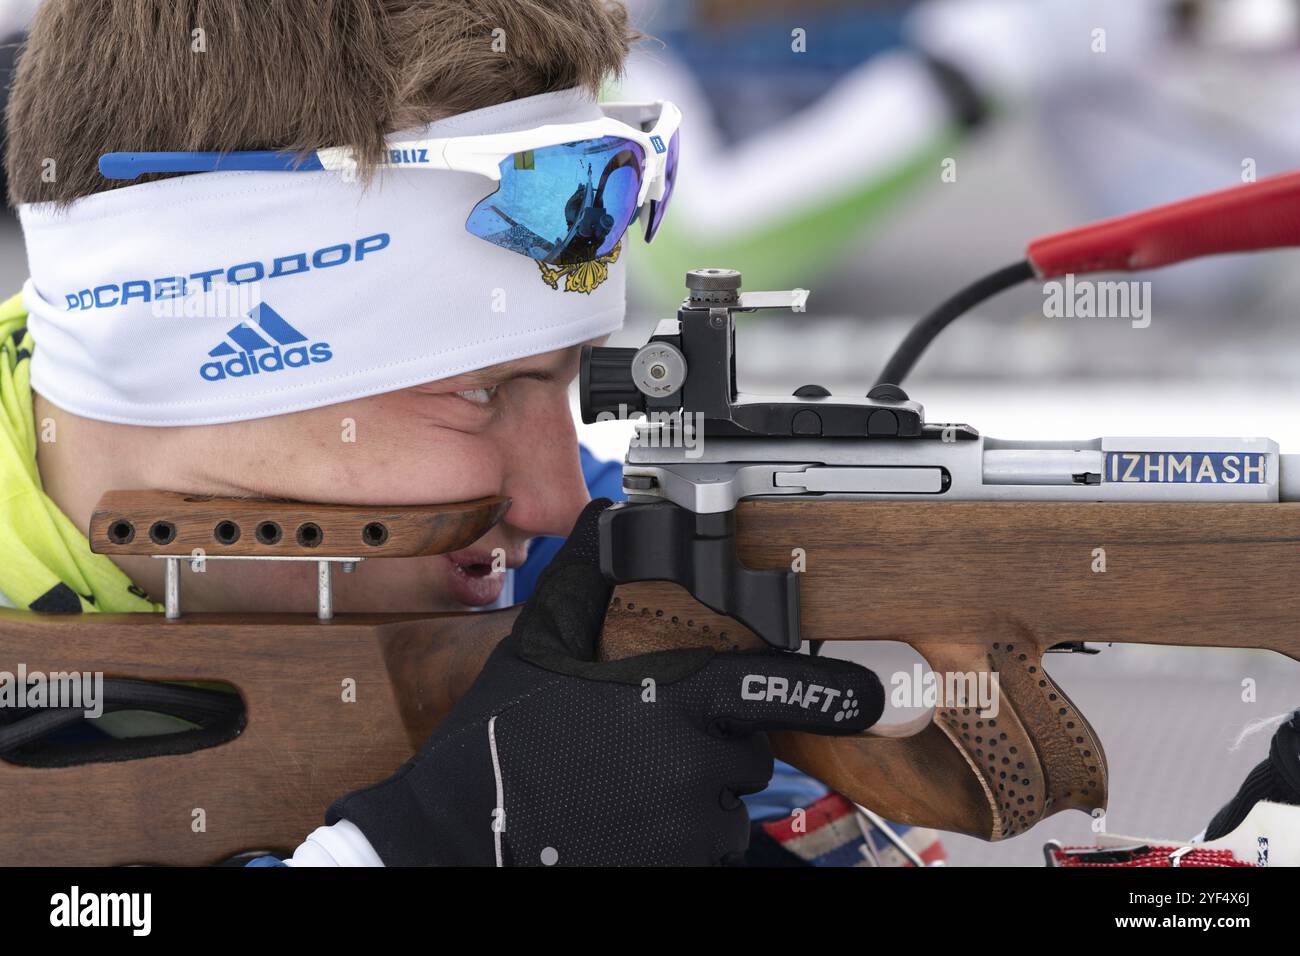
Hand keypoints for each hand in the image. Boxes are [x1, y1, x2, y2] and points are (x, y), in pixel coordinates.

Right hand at [328, 499, 883, 865]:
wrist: (456, 835)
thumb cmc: (496, 743)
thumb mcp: (538, 648)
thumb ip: (584, 579)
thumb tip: (607, 520)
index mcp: (670, 701)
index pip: (772, 686)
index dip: (830, 690)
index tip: (876, 695)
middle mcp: (691, 768)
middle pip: (747, 753)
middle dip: (711, 747)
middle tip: (646, 746)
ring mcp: (686, 831)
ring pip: (729, 809)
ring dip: (696, 800)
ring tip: (626, 790)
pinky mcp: (675, 872)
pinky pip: (709, 854)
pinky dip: (680, 842)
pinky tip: (626, 823)